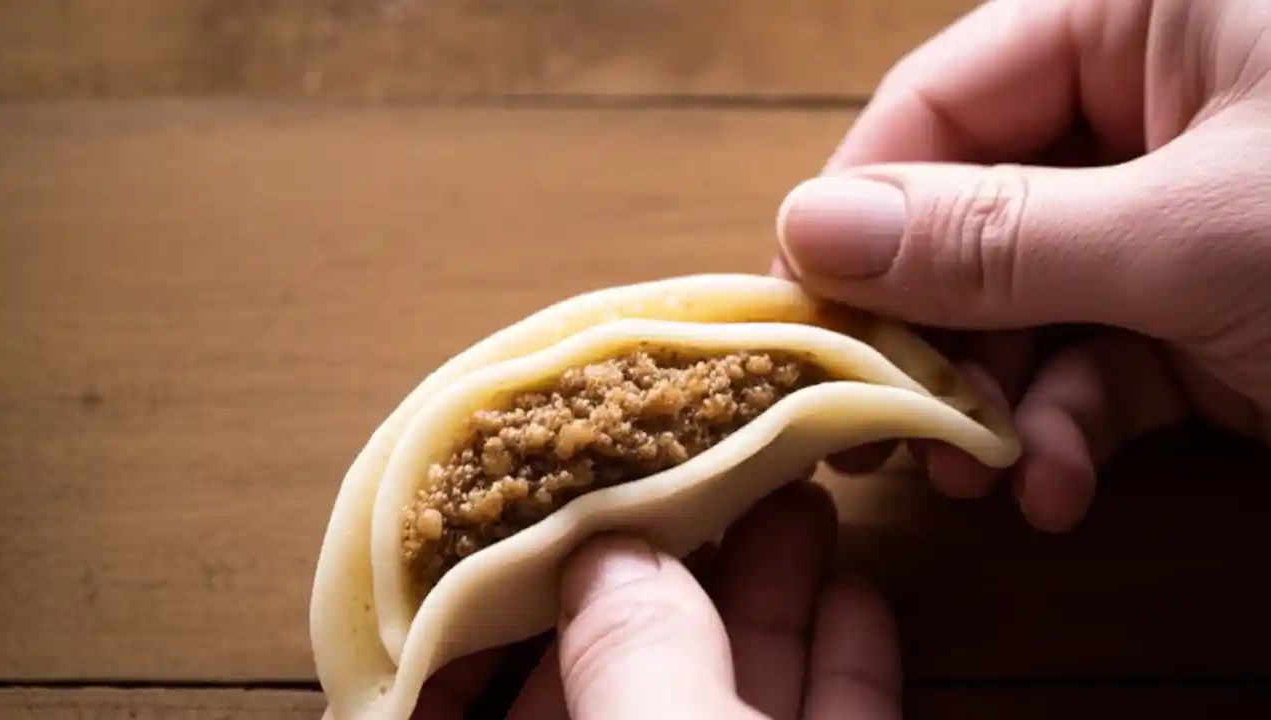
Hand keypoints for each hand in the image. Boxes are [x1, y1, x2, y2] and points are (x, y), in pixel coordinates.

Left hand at [326, 483, 900, 718]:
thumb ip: (630, 669)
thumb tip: (610, 552)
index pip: (440, 689)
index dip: (467, 585)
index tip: (517, 485)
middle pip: (602, 668)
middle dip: (652, 556)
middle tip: (693, 447)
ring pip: (725, 696)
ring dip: (760, 593)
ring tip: (791, 483)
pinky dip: (840, 672)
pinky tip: (860, 589)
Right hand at [773, 0, 1270, 531]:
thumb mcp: (1192, 235)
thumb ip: (994, 236)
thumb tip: (803, 229)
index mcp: (1136, 22)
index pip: (938, 104)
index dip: (857, 215)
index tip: (802, 320)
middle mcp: (1141, 112)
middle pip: (967, 221)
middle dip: (931, 338)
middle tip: (873, 431)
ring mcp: (1167, 222)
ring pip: (1022, 311)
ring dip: (989, 406)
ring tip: (970, 479)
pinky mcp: (1200, 317)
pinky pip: (1095, 368)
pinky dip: (1064, 433)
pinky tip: (1055, 489)